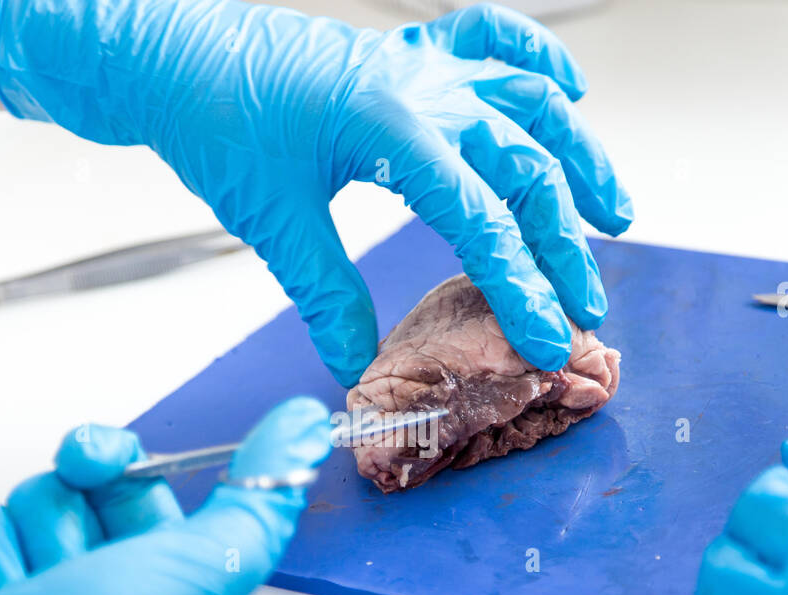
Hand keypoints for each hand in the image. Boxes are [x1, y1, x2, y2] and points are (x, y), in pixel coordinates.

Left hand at [0, 1, 631, 385]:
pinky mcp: (410, 53)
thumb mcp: (273, 221)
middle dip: (562, 244)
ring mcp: (424, 64)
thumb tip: (356, 363)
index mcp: (393, 127)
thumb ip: (325, 295)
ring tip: (614, 212)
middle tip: (586, 304)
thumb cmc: (215, 119)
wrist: (173, 53)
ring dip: (580, 157)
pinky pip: (491, 38)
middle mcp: (426, 87)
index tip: (547, 339)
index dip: (521, 288)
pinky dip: (536, 60)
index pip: (481, 220)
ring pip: (532, 101)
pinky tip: (569, 91)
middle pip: (525, 166)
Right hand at [0, 397, 331, 594]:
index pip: (123, 473)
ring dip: (0, 554)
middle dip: (49, 520)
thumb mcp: (201, 569)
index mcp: (149, 569)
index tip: (87, 463)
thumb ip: (260, 496)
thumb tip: (305, 428)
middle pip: (52, 488)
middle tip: (62, 571)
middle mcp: (88, 582)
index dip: (100, 455)